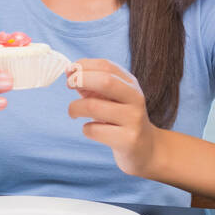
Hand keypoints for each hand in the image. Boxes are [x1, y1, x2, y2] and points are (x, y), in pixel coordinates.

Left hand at [66, 58, 156, 176]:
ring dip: (75, 108)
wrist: (145, 149)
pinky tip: (92, 130)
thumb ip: (91, 84)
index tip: (69, 71)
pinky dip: (85, 129)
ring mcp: (133, 120)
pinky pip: (94, 130)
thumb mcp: (109, 98)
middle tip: (69, 85)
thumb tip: (69, 71)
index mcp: (131, 84)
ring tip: (73, 113)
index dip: (84, 65)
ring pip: (93, 107)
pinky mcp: (128, 140)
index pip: (107, 66)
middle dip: (81, 79)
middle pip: (106, 81)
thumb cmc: (119, 119)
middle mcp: (135, 99)